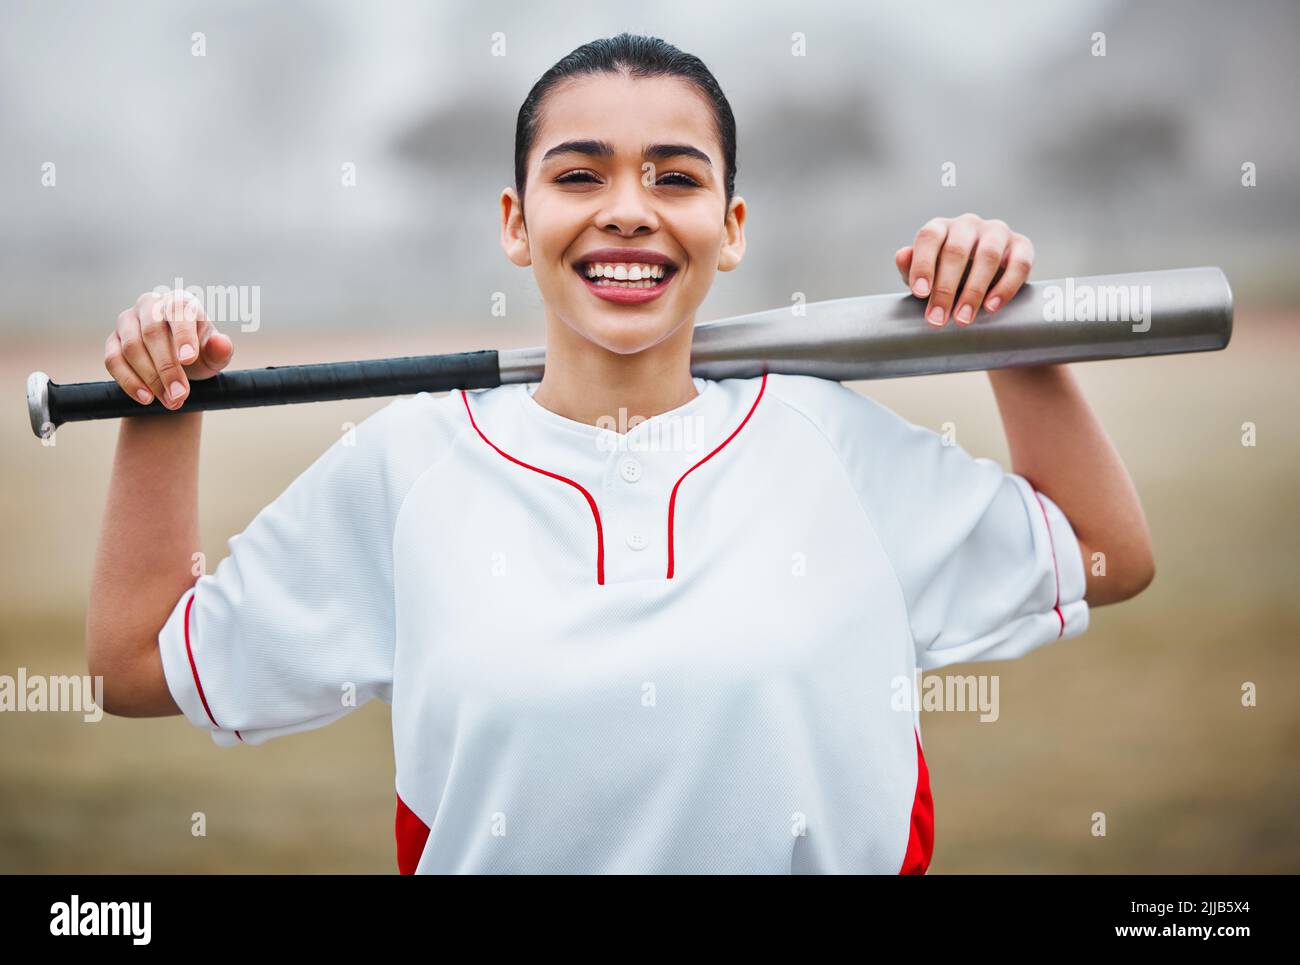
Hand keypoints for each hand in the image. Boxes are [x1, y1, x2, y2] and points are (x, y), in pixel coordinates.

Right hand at [104, 290, 233, 409]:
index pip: (178, 311)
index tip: (189, 360)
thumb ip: (220, 350)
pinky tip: (146, 398)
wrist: (178, 363)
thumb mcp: (214, 354)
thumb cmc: (199, 353)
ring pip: (131, 347)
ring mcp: (127, 321)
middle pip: (152, 333)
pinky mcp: (113, 340)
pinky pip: (113, 360)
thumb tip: (222, 343)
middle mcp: (150, 305)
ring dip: (150, 378)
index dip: (183, 336)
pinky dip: (129, 381)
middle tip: (180, 394)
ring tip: (170, 401)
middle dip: (167, 368)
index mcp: (179, 302)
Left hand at [894, 213, 1034, 326]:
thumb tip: (902, 256)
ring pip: (988, 256)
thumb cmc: (947, 275)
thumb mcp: (925, 274)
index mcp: (941, 228)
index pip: (929, 237)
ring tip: (963, 319)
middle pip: (956, 251)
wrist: (984, 278)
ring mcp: (997, 232)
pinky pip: (1018, 264)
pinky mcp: (1021, 245)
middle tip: (937, 319)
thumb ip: (910, 267)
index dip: (923, 264)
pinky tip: (991, 307)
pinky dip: (1005, 287)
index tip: (920, 293)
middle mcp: (968, 224)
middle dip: (945, 288)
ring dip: (974, 291)